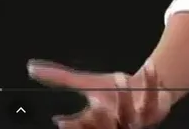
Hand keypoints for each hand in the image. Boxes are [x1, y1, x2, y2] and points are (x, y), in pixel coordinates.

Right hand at [27, 59, 173, 127]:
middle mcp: (117, 124)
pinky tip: (149, 66)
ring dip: (126, 98)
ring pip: (131, 114)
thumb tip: (31, 67)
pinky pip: (155, 97)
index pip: (82, 126)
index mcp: (98, 121)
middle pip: (107, 126)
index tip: (59, 120)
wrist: (145, 91)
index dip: (72, 125)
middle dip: (101, 118)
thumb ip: (60, 78)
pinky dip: (152, 81)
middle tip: (94, 103)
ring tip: (120, 77)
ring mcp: (138, 119)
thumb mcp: (86, 83)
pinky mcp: (156, 110)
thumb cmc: (111, 91)